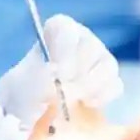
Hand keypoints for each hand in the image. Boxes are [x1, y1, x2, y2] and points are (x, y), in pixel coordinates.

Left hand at [0, 14, 122, 127]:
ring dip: (89, 86)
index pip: (66, 27)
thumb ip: (37, 76)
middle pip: (91, 46)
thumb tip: (55, 72)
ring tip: (71, 98)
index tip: (57, 72)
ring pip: (107, 65)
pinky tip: (86, 103)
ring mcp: (99, 58)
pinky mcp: (110, 80)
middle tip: (63, 89)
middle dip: (77, 72)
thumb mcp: (24, 84)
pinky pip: (115, 84)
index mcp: (56, 32)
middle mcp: (81, 39)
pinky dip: (102, 96)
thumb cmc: (26, 91)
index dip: (64, 48)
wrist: (34, 112)